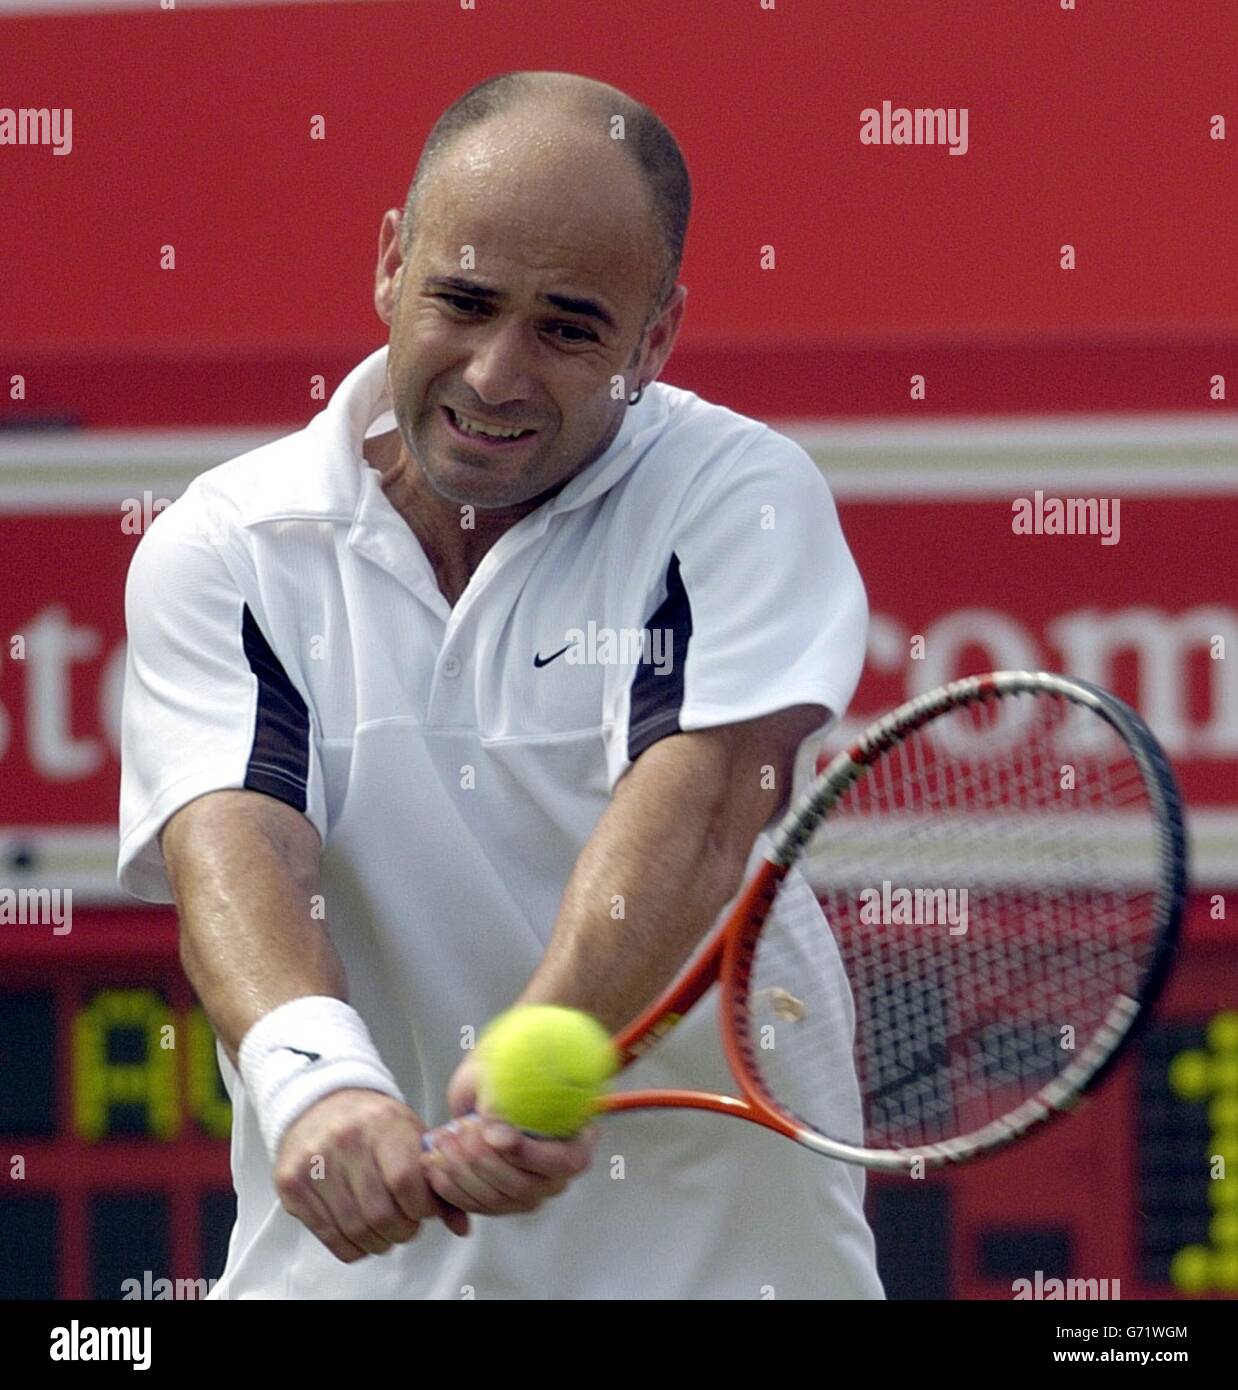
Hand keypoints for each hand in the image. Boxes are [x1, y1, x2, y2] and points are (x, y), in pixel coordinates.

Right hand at [274, 1088, 470, 1262]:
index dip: (422, 1206)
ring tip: (386, 1229)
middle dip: (403, 1230)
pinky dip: (353, 1246)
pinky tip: (362, 1232)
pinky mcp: (291, 1184)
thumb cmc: (374, 1122)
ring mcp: (314, 1163)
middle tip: (407, 1224)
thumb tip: (462, 1225)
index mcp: (382, 1123)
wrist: (321, 1101)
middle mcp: (344, 1140)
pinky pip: (330, 1236)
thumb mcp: (411, 1134)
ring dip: (379, 1241)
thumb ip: (437, 1179)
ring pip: (355, 1229)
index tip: (425, 1207)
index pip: (405, 1181)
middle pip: (380, 1213)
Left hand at [420, 1055, 595, 1215]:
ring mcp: (528, 1195)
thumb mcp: (512, 1069)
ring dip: (462, 1171)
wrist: (496, 1089)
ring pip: (495, 1199)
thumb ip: (506, 1087)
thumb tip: (491, 1112)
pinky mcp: (500, 1204)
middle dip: (482, 1160)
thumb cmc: (511, 1075)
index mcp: (576, 1145)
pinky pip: (475, 1206)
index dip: (524, 1152)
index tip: (490, 1131)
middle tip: (459, 1130)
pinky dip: (450, 1187)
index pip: (561, 1161)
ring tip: (443, 1139)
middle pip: (522, 1185)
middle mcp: (555, 1178)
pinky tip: (434, 1162)